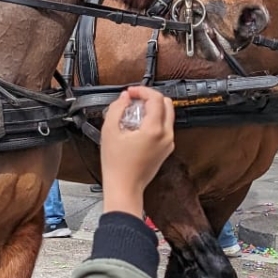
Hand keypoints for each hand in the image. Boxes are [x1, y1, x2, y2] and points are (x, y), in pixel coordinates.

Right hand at [99, 87, 175, 219]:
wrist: (125, 187)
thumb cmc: (117, 165)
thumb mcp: (109, 131)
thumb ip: (117, 109)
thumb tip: (124, 98)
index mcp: (154, 130)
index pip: (156, 99)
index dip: (142, 90)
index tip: (131, 92)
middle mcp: (166, 136)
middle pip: (167, 104)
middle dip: (150, 97)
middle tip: (134, 99)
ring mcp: (168, 143)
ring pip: (167, 115)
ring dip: (153, 108)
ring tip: (134, 112)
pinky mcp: (166, 149)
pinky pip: (165, 127)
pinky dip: (154, 120)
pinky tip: (138, 125)